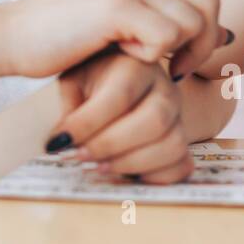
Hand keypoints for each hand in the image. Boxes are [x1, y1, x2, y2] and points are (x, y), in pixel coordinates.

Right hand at [0, 0, 243, 78]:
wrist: (13, 36)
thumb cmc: (63, 37)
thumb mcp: (118, 19)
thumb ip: (161, 16)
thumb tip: (223, 33)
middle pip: (210, 3)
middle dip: (205, 45)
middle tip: (178, 71)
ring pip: (195, 23)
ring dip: (182, 56)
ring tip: (150, 65)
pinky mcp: (119, 5)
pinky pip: (169, 38)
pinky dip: (154, 58)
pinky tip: (125, 57)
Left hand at [52, 51, 192, 183]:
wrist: (114, 76)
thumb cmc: (91, 79)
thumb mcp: (73, 81)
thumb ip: (69, 108)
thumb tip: (62, 142)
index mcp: (136, 65)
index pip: (120, 96)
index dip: (88, 124)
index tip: (60, 141)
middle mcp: (165, 87)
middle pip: (154, 121)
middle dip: (111, 146)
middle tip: (80, 156)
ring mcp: (178, 115)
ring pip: (172, 145)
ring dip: (131, 164)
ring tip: (99, 167)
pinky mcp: (183, 139)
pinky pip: (182, 165)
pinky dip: (156, 177)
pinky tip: (127, 174)